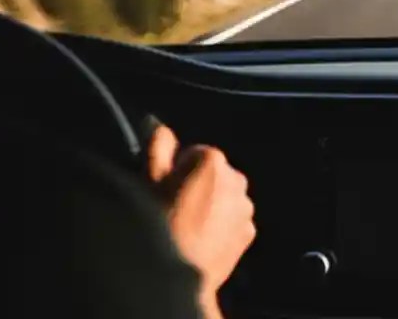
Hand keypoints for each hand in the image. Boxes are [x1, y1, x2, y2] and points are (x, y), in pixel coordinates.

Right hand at [148, 123, 255, 310]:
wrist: (174, 273)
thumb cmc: (157, 222)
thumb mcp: (148, 179)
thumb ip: (157, 145)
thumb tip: (158, 124)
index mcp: (213, 160)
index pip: (194, 153)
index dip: (176, 169)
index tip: (164, 187)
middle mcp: (237, 179)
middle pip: (213, 174)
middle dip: (197, 185)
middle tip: (172, 207)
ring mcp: (245, 207)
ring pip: (225, 198)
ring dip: (210, 205)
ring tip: (186, 226)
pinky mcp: (249, 231)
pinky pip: (233, 221)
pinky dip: (221, 226)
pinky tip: (201, 239)